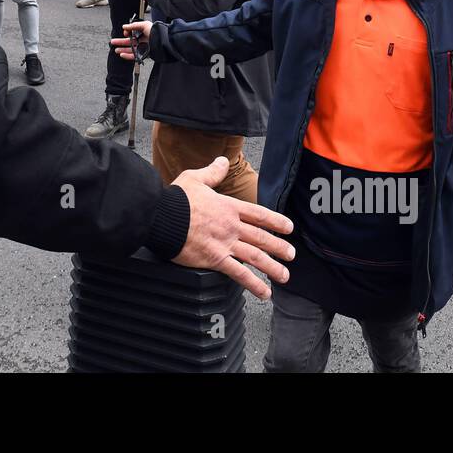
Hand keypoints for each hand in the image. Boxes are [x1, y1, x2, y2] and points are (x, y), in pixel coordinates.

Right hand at [111, 20, 152, 60]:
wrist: (163, 41)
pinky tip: (122, 54)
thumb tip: (124, 27)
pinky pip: (134, 56)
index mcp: (142, 33)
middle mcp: (142, 40)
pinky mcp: (144, 54)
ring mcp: (143, 47)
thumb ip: (133, 25)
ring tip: (116, 50)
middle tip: (113, 42)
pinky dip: (128, 56)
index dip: (127, 33)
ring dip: (123, 50)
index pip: (132, 34)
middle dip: (121, 42)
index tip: (125, 32)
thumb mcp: (144, 25)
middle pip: (129, 42)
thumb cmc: (155, 32)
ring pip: (130, 49)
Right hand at [171, 157, 293, 299]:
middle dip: (279, 247)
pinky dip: (253, 284)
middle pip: (262, 237)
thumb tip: (222, 160)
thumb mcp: (195, 178)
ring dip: (273, 267)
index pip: (259, 214)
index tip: (288, 228)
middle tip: (291, 255)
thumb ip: (213, 172)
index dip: (276, 221)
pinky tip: (264, 292)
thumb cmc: (176, 199)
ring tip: (284, 276)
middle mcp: (231, 226)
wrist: (161, 216)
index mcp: (228, 207)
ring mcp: (225, 243)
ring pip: (256, 257)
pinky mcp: (215, 259)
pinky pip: (239, 274)